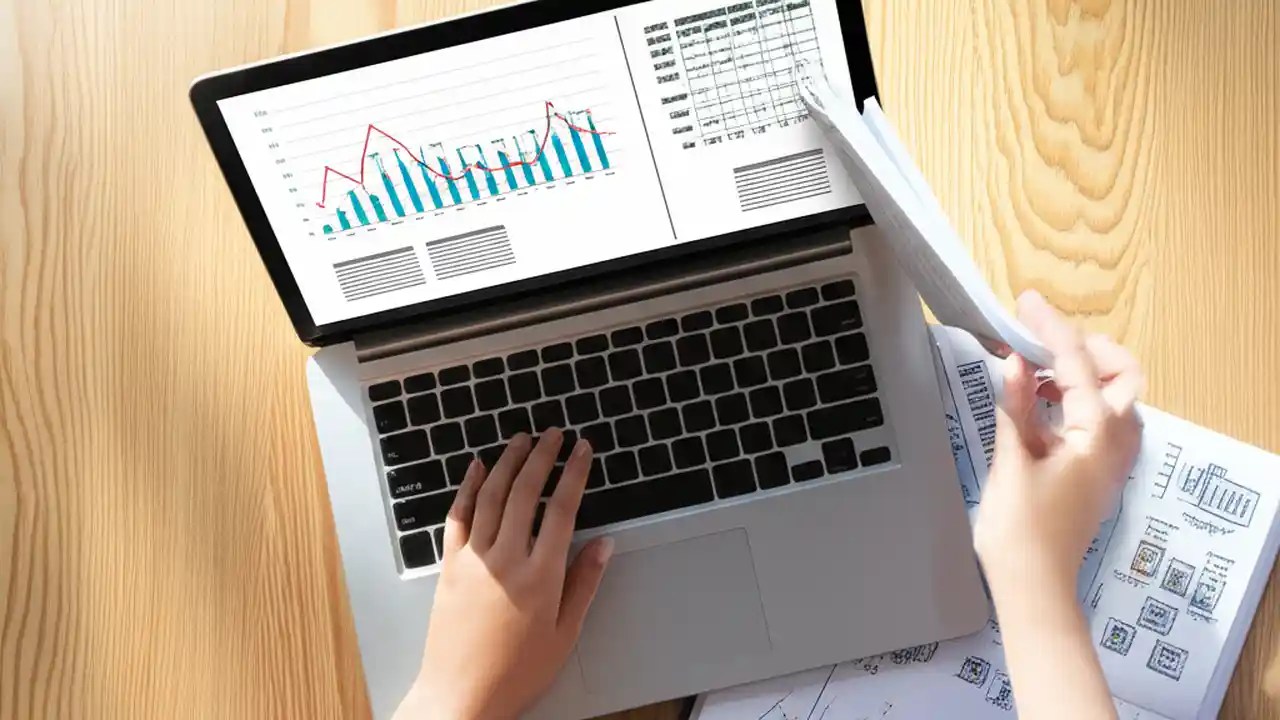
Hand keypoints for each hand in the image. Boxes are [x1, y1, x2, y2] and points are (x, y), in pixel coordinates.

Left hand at [395, 430, 613, 719]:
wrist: (462, 696)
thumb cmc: (518, 672)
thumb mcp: (565, 633)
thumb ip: (584, 583)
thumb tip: (604, 543)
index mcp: (542, 576)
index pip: (562, 508)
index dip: (574, 473)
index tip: (583, 450)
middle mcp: (507, 560)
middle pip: (526, 492)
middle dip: (543, 456)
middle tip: (554, 433)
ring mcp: (474, 560)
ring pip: (491, 495)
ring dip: (508, 462)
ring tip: (522, 439)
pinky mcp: (449, 566)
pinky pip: (458, 516)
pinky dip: (467, 488)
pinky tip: (475, 468)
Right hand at [974, 291, 1143, 585]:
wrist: (1033, 587)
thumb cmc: (1020, 533)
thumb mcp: (1012, 461)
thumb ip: (1017, 406)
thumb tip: (1017, 363)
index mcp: (1097, 435)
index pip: (1076, 364)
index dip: (1049, 328)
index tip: (1027, 304)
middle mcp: (1115, 444)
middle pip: (1121, 374)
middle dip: (1087, 349)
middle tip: (1041, 341)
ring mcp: (1110, 459)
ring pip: (1113, 397)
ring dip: (1080, 374)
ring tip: (1032, 372)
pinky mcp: (1096, 472)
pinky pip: (1098, 420)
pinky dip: (1075, 400)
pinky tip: (1039, 405)